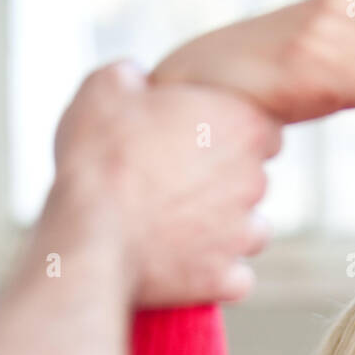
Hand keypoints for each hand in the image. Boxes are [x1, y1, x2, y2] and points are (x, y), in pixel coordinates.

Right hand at [53, 61, 282, 303]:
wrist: (90, 234)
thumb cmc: (99, 158)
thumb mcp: (105, 90)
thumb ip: (132, 76)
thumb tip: (136, 79)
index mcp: (239, 125)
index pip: (265, 129)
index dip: (233, 135)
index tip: (201, 143)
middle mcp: (254, 180)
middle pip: (256, 181)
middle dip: (226, 184)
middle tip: (178, 185)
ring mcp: (242, 234)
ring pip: (251, 232)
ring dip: (225, 231)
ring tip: (180, 228)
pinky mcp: (224, 279)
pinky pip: (235, 279)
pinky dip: (215, 275)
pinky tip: (185, 265)